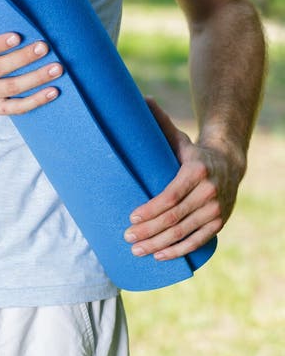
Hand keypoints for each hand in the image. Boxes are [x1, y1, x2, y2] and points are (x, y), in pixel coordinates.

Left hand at [124, 98, 243, 260]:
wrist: (228, 163)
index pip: (170, 195)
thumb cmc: (193, 152)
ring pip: (183, 233)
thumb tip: (141, 98)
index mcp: (195, 170)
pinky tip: (159, 256)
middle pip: (174, 218)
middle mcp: (208, 192)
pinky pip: (196, 242)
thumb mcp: (179, 137)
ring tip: (137, 250)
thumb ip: (160, 122)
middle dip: (148, 231)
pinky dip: (177, 251)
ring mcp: (215, 210)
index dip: (150, 209)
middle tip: (127, 237)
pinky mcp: (218, 224)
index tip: (131, 216)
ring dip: (159, 245)